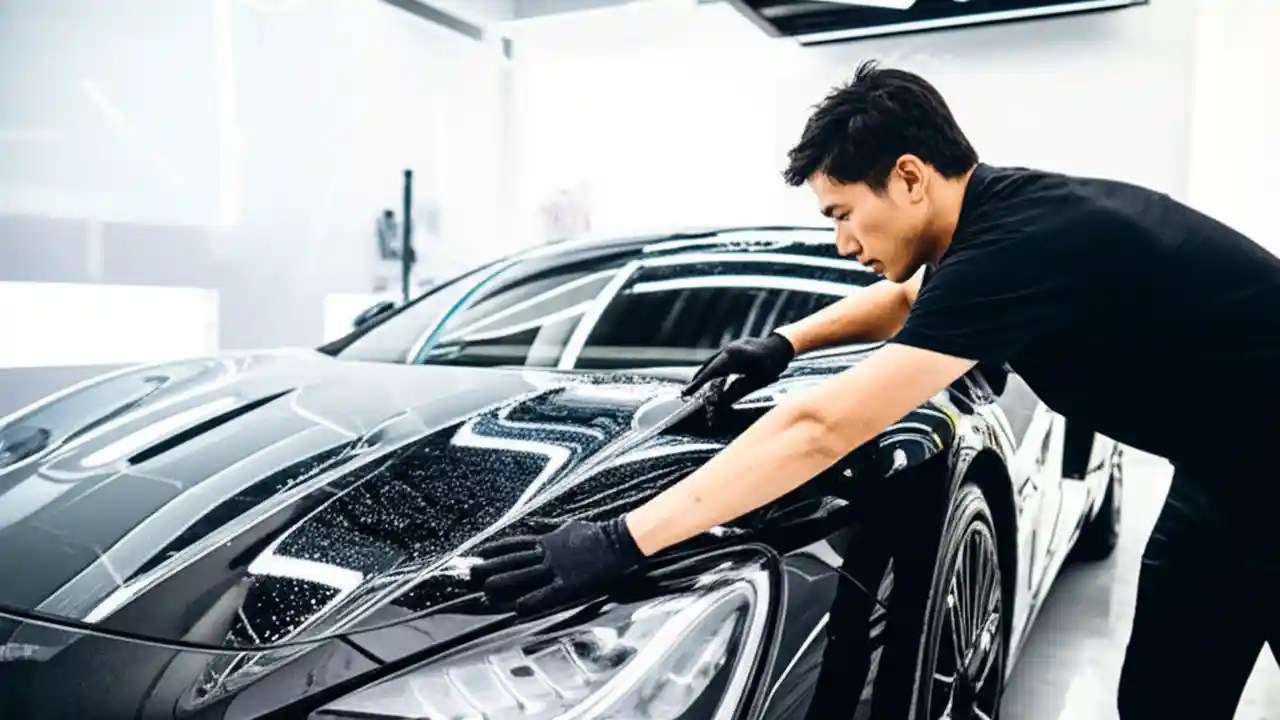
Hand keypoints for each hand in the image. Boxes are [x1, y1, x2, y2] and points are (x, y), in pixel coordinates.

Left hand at [471, 518, 643, 615]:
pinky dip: (532, 599)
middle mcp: (547, 553)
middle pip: (513, 560)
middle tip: (471, 572)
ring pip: (525, 574)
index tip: (478, 552)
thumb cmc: (595, 532)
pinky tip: (519, 606)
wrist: (617, 541)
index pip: (515, 544)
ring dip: (504, 581)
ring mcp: (557, 568)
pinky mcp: (569, 582)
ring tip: (486, 589)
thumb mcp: (567, 524)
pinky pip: (547, 592)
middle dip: (491, 566)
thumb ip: (547, 524)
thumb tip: (531, 521)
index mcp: (547, 540)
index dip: (495, 549)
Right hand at [682, 332, 795, 408]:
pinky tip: (711, 376)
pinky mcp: (734, 347)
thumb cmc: (772, 365)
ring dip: (704, 374)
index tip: (686, 393)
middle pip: (708, 366)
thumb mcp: (757, 382)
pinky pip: (719, 359)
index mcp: (733, 357)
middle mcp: (729, 349)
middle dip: (697, 380)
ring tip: (696, 385)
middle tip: (687, 392)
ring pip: (712, 362)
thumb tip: (721, 402)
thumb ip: (738, 392)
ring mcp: (731, 346)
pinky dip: (713, 368)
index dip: (697, 384)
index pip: (710, 373)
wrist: (782, 345)